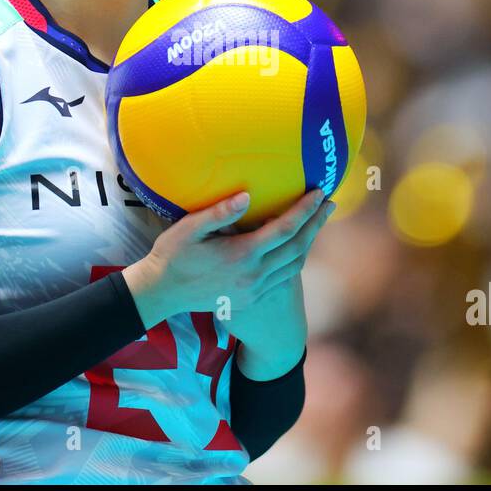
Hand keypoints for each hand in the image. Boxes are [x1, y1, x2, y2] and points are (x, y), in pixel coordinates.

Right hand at [123, 188, 333, 327]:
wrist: (161, 294)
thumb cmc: (172, 255)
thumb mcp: (189, 229)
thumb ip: (219, 212)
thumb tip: (246, 196)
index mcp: (242, 255)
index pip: (284, 228)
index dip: (305, 209)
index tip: (319, 192)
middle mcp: (253, 275)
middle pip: (297, 247)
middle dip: (315, 224)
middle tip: (329, 203)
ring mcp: (253, 290)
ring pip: (293, 265)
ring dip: (309, 242)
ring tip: (317, 222)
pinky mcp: (249, 299)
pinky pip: (282, 278)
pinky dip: (294, 259)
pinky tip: (294, 247)